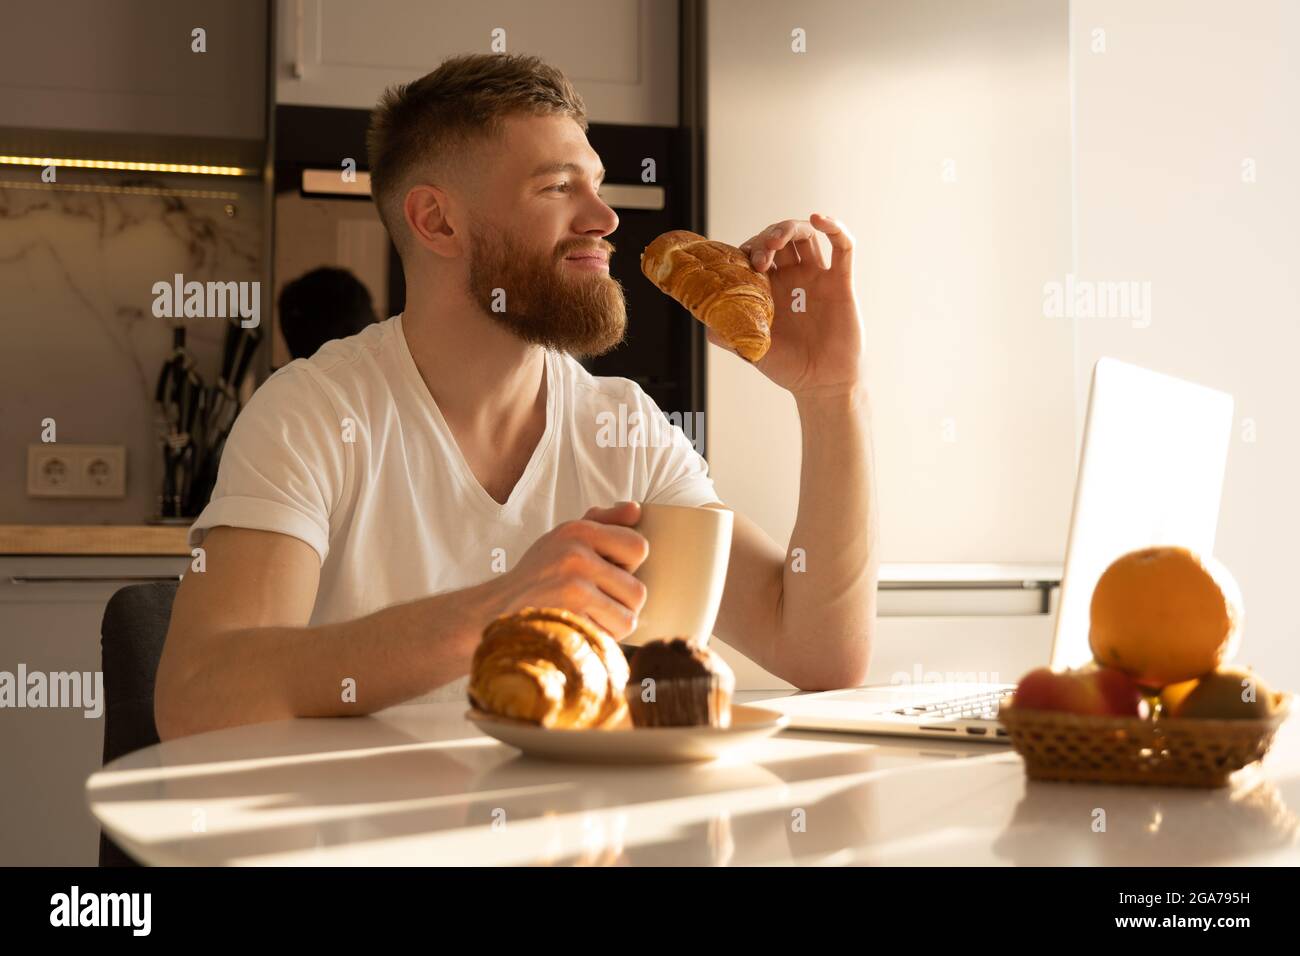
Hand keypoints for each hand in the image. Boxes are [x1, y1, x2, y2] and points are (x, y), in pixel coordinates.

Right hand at [485, 501, 648, 638]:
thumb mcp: (563, 538)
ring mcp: (572, 590)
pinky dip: (597, 639)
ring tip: (588, 617)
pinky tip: (577, 629)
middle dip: (622, 603)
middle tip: (597, 601)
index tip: (608, 572)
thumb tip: (635, 509)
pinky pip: (608, 637)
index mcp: (579, 531)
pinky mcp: (568, 620)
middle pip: (638, 591)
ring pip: (628, 618)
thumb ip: (602, 521)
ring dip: (612, 625)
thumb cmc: (538, 573)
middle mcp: (576, 557)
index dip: (629, 565)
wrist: (495, 608)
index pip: (639, 547)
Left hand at [725, 213, 862, 397]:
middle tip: (761, 257)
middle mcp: (793, 279)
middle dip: (767, 238)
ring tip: (777, 242)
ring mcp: (817, 278)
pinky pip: (844, 247)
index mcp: (770, 289)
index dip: (749, 250)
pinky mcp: (841, 282)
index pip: (756, 253)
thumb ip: (729, 336)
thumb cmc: (789, 368)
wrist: (822, 384)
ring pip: (806, 235)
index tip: (742, 264)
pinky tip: (819, 219)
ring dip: (789, 229)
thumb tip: (706, 324)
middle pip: (780, 238)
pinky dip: (834, 228)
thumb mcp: (751, 350)